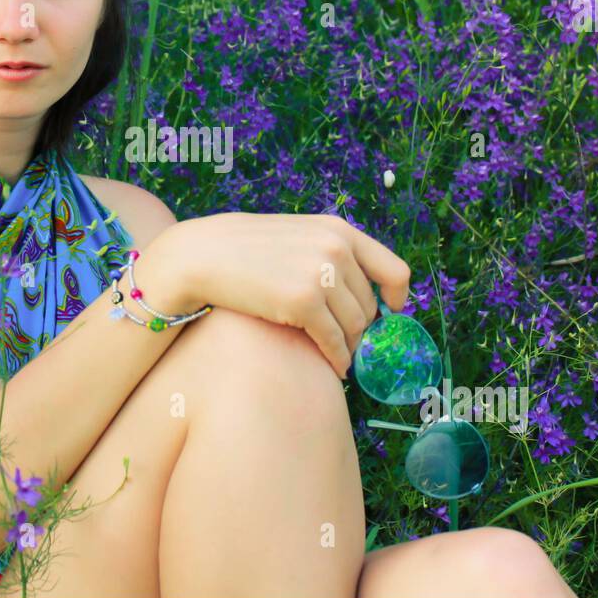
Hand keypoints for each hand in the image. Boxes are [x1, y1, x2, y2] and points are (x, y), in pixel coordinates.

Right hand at [148, 213, 411, 378]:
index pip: (394, 270)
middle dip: (360, 328)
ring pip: (355, 328)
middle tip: (347, 342)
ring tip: (338, 355)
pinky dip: (338, 359)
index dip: (396, 298)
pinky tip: (333, 366)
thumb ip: (330, 254)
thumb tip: (362, 294)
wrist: (201, 255)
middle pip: (370, 307)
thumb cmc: (245, 250)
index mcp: (338, 230)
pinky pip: (335, 342)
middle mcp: (336, 249)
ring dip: (349, 347)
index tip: (390, 312)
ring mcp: (321, 275)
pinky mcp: (303, 303)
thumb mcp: (296, 236)